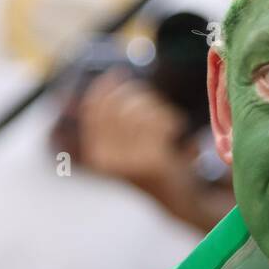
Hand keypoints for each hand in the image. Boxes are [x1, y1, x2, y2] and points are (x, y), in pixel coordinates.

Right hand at [76, 69, 193, 197]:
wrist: (176, 195)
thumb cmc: (150, 159)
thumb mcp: (126, 139)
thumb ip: (114, 115)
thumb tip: (108, 79)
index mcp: (95, 154)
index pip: (92, 110)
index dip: (103, 88)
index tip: (117, 73)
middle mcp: (106, 160)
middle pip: (117, 106)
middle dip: (136, 96)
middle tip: (152, 103)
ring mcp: (128, 162)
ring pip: (139, 111)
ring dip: (156, 108)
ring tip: (164, 120)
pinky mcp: (152, 161)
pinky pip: (158, 121)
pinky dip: (170, 118)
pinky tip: (175, 128)